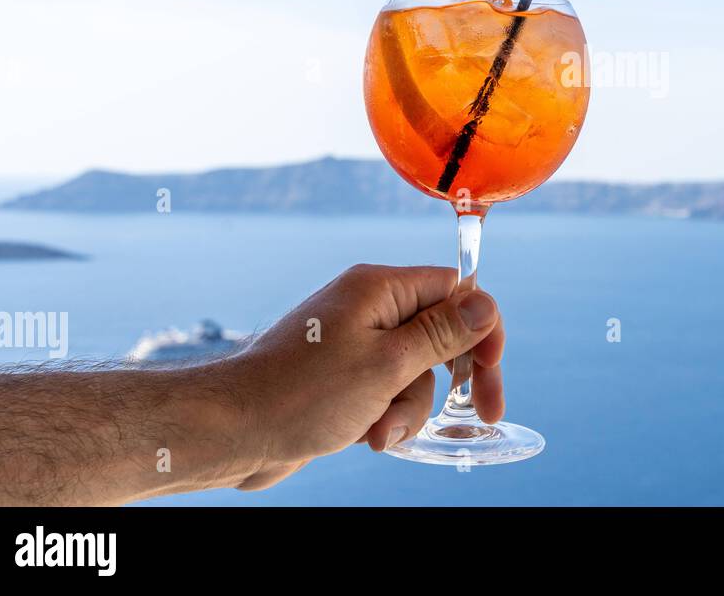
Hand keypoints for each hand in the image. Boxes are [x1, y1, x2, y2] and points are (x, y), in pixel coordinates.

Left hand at [227, 264, 504, 490]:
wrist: (231, 431)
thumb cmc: (300, 395)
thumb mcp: (388, 365)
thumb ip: (442, 334)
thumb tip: (485, 304)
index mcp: (380, 288)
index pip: (455, 290)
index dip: (482, 330)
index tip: (492, 373)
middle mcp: (369, 308)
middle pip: (441, 335)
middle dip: (448, 380)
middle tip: (484, 414)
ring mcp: (354, 343)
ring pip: (414, 374)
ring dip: (408, 409)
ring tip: (378, 431)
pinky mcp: (341, 377)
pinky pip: (386, 392)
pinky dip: (384, 416)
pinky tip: (363, 435)